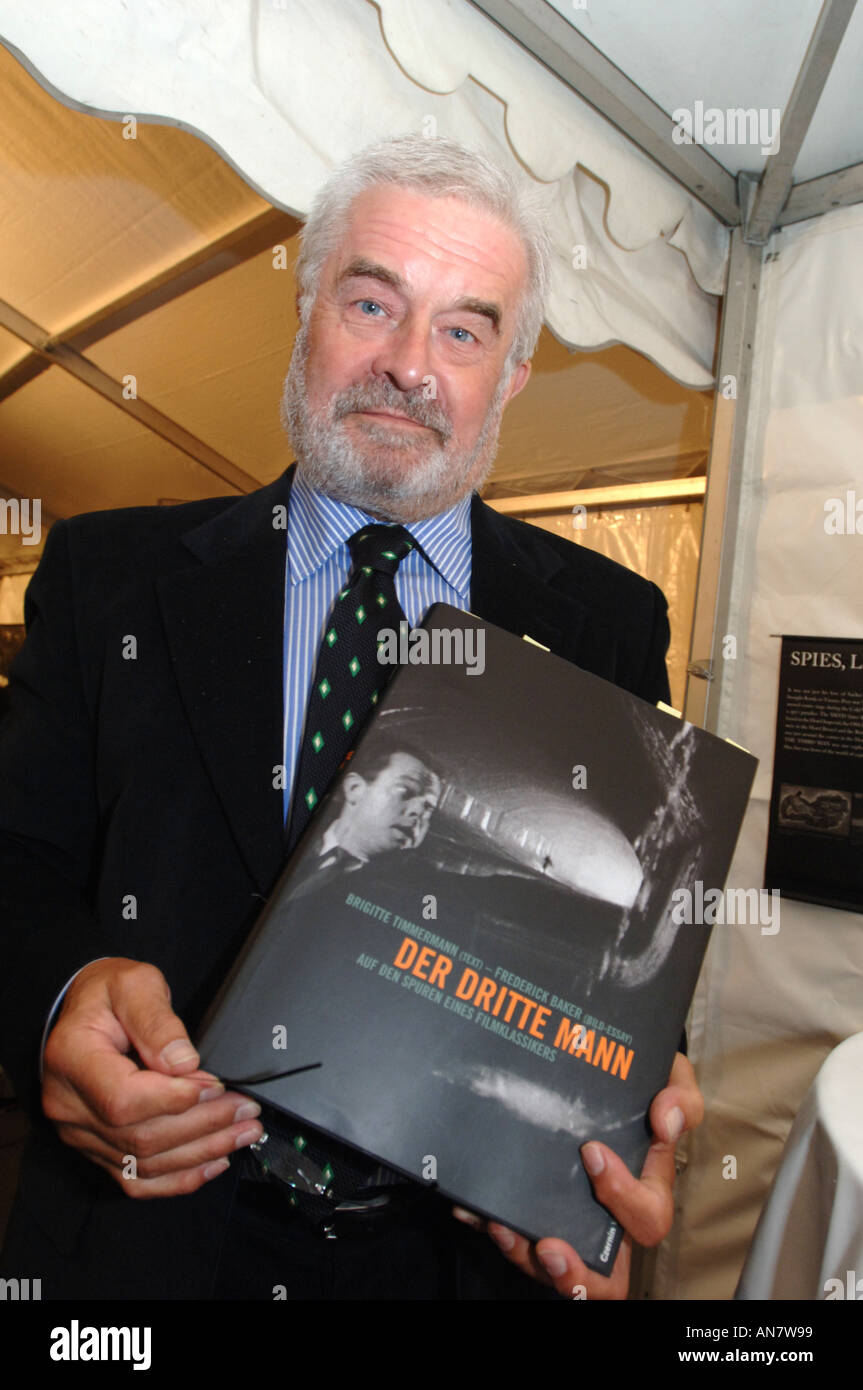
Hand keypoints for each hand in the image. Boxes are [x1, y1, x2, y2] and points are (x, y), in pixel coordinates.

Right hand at [42, 957, 263, 1197]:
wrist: (89, 1011)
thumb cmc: (110, 994)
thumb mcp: (135, 985)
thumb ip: (157, 1020)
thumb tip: (185, 1063)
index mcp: (72, 1059)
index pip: (123, 1099)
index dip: (175, 1100)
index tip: (216, 1085)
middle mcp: (68, 1105)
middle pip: (140, 1136)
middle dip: (203, 1126)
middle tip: (247, 1109)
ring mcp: (80, 1133)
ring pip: (144, 1162)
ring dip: (201, 1152)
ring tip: (244, 1131)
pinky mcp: (97, 1148)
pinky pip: (136, 1179)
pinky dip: (178, 1178)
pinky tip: (214, 1162)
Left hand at [454, 1051, 702, 1298]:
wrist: (605, 1066)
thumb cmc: (642, 1086)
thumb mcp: (669, 1080)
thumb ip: (678, 1095)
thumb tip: (667, 1120)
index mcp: (647, 1189)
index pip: (647, 1215)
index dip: (623, 1195)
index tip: (591, 1152)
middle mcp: (610, 1219)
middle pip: (608, 1278)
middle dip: (580, 1275)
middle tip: (550, 1247)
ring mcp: (571, 1221)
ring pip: (557, 1268)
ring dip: (526, 1257)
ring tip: (501, 1229)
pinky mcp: (535, 1212)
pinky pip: (518, 1239)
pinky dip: (494, 1228)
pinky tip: (470, 1208)